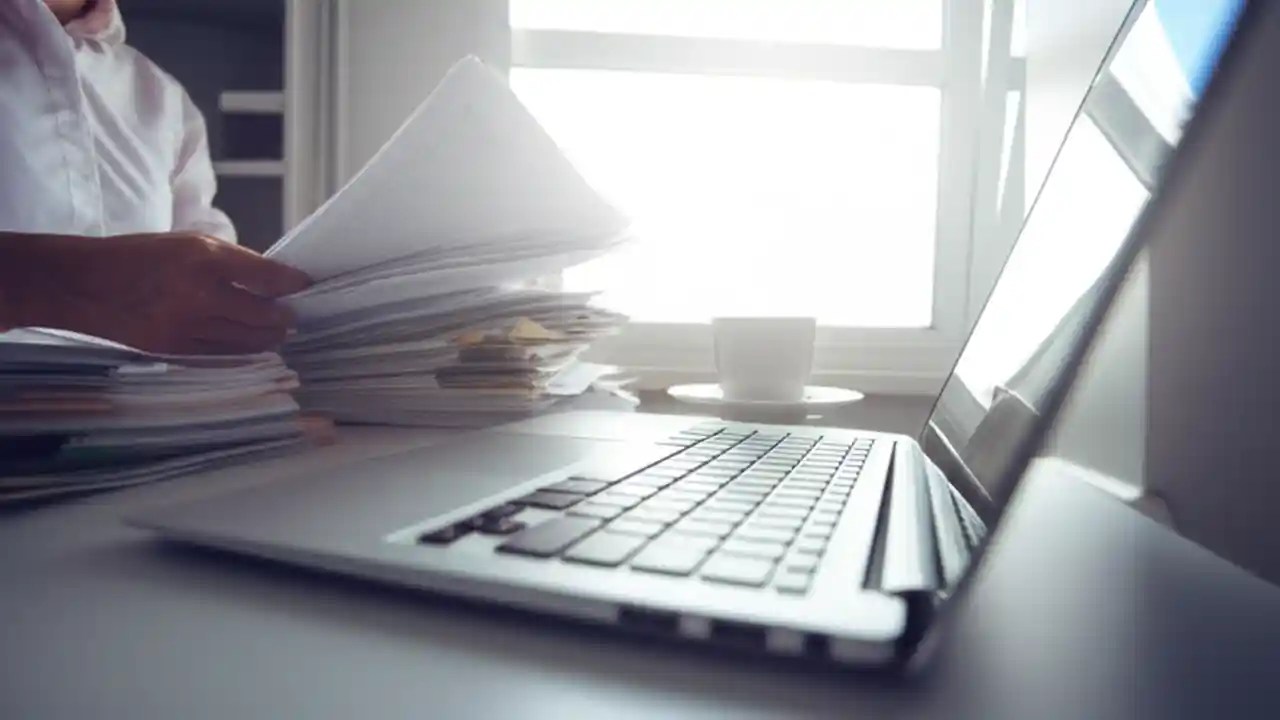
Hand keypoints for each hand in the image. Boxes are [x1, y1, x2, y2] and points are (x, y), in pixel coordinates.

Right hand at [0, 231, 310, 354]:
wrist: (85, 285)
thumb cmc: (140, 257)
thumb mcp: (187, 243)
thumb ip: (231, 261)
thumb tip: (271, 280)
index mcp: (204, 258)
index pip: (268, 276)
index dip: (293, 283)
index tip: (305, 286)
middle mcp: (200, 294)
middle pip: (265, 315)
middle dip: (285, 316)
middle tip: (294, 315)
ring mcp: (187, 327)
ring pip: (249, 340)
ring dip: (270, 336)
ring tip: (279, 331)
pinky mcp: (176, 350)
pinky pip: (225, 355)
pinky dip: (244, 350)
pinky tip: (253, 345)